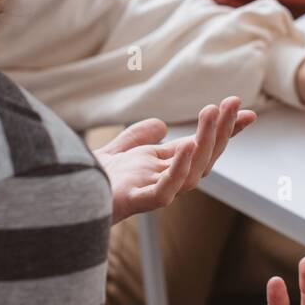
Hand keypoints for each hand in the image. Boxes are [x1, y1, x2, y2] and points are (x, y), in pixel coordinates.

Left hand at [93, 96, 255, 223]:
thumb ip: (139, 137)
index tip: (248, 113)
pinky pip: (164, 192)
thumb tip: (162, 126)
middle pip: (203, 159)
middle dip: (221, 131)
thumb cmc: (85, 179)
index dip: (224, 132)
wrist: (56, 195)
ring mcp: (148, 193)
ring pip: (192, 174)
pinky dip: (178, 171)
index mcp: (160, 169)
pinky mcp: (132, 203)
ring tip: (213, 112)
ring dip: (205, 142)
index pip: (200, 148)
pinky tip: (186, 146)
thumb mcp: (117, 150)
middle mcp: (160, 182)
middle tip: (233, 102)